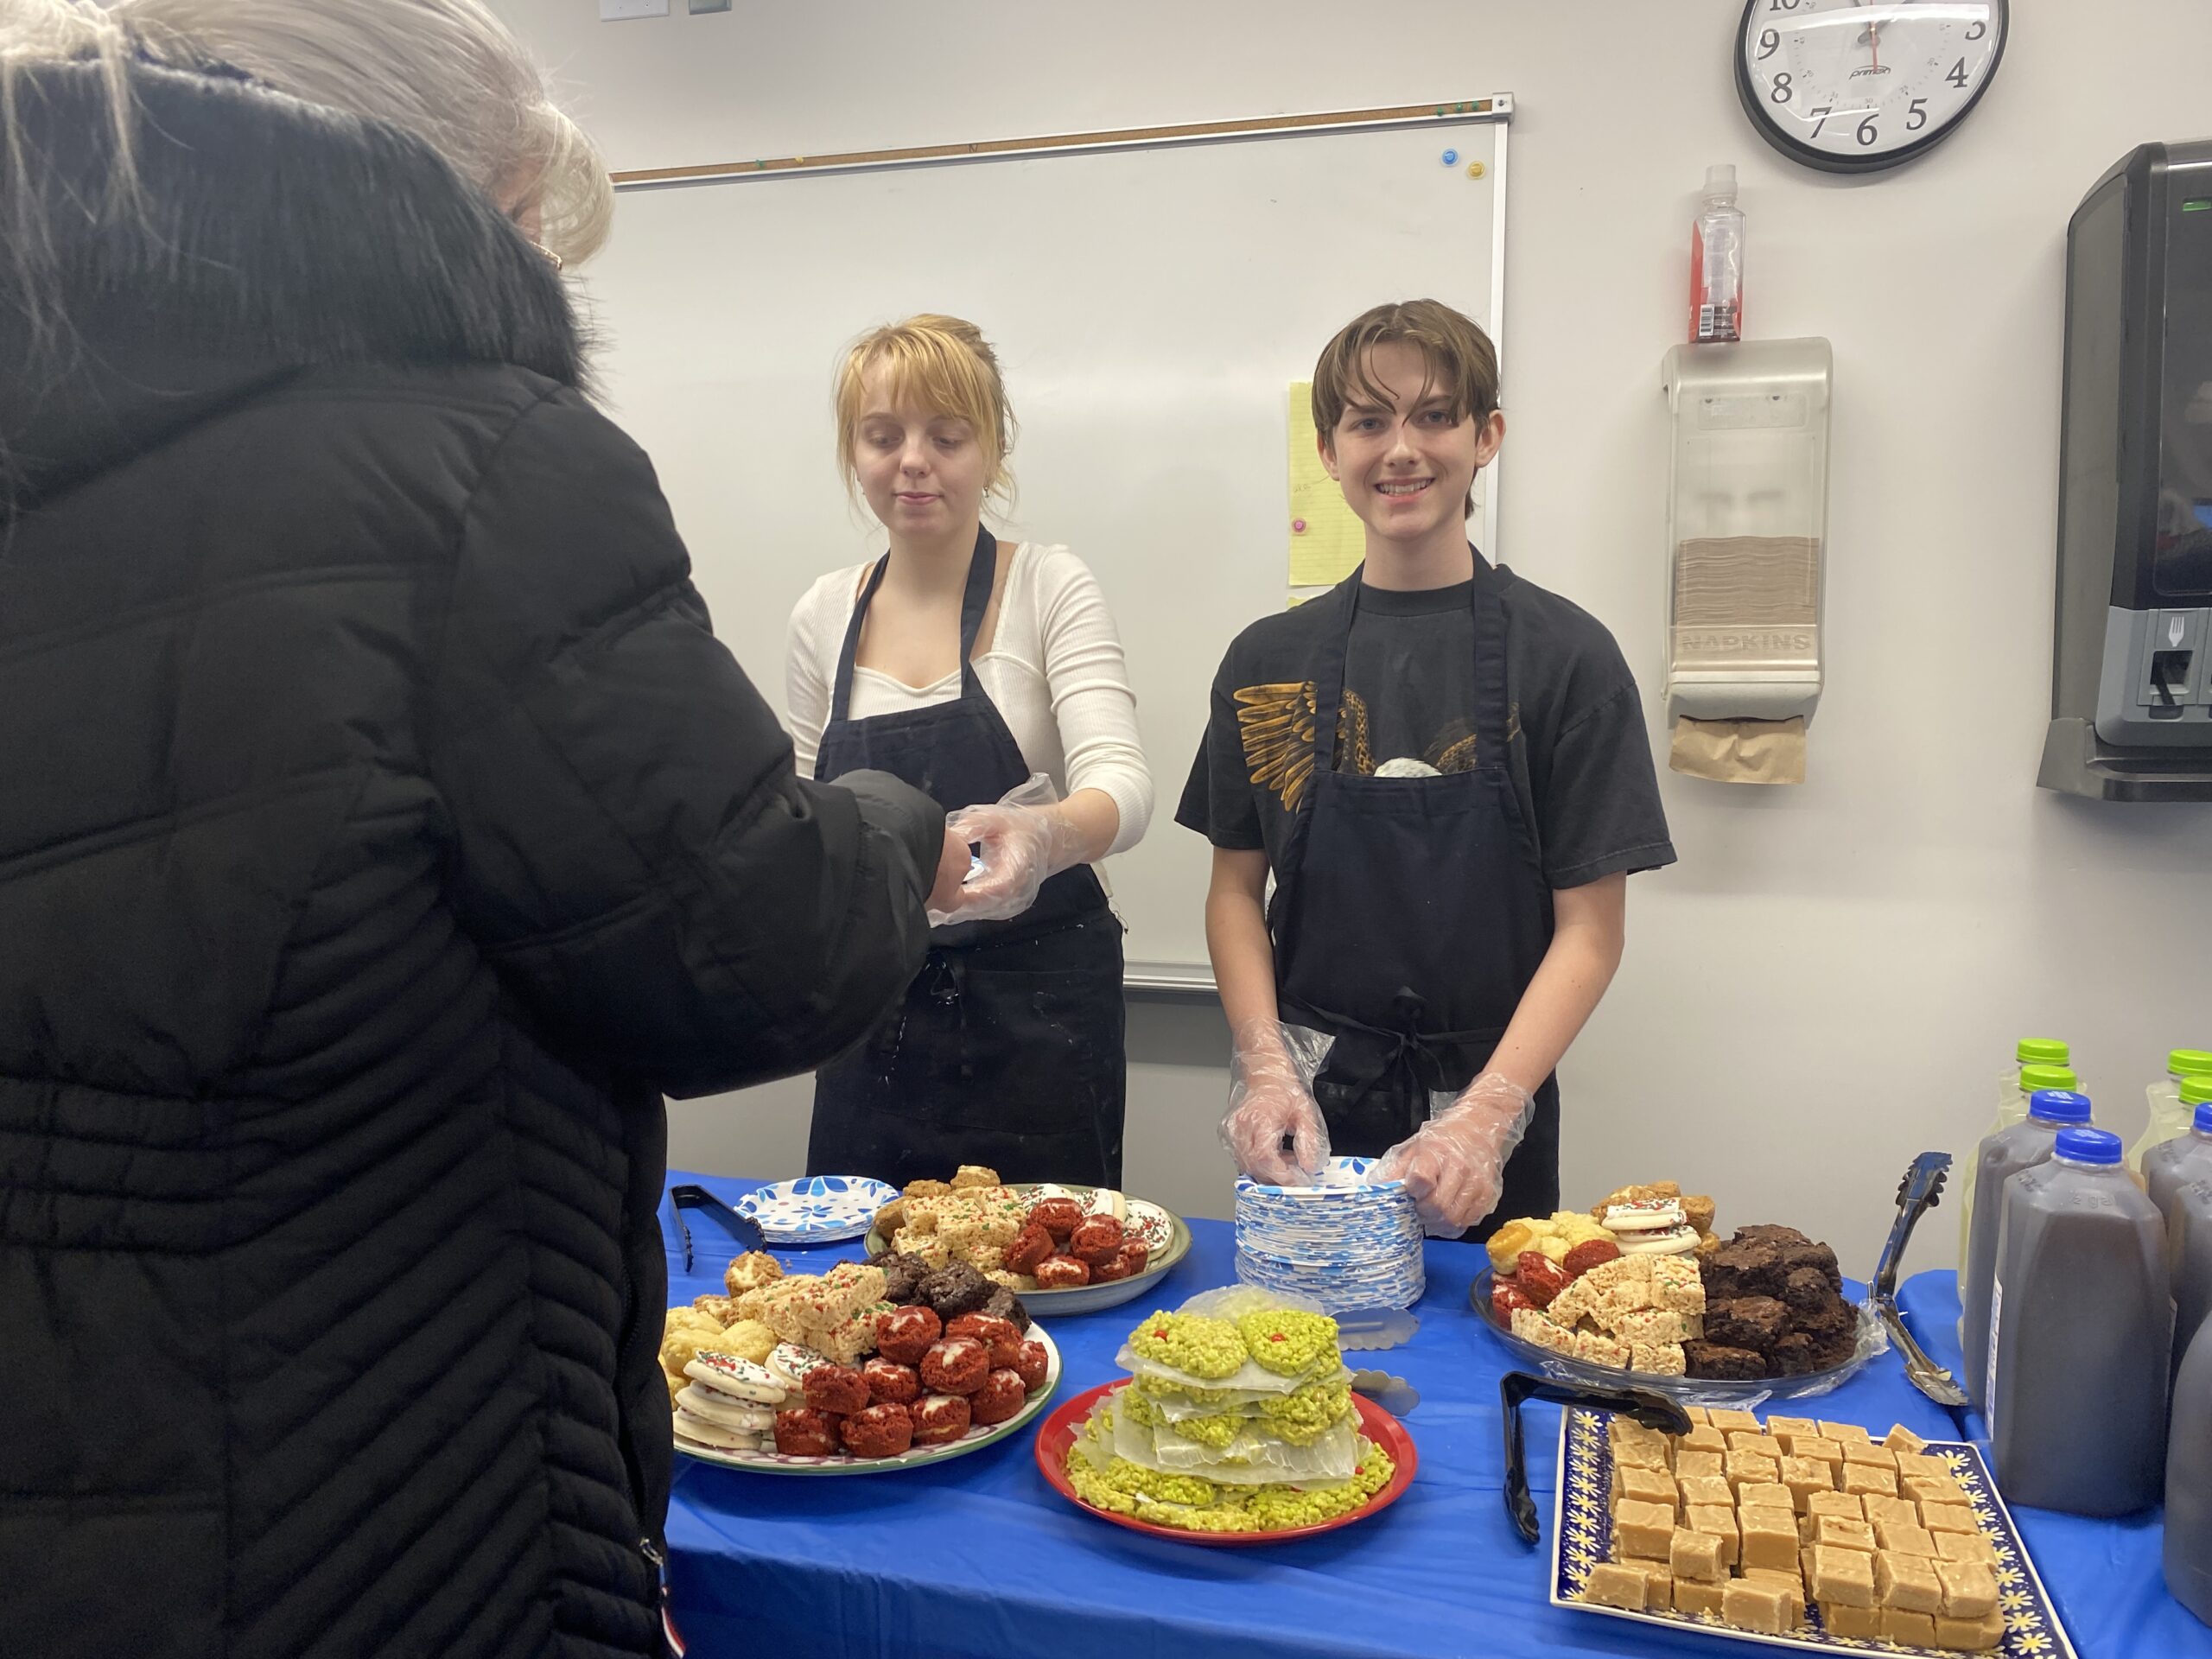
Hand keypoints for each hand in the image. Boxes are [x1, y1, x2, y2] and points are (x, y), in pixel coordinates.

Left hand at [929, 800, 1079, 924]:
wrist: (1052, 837)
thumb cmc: (1024, 825)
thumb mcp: (997, 818)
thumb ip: (972, 826)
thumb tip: (948, 835)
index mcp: (1017, 868)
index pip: (991, 888)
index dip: (966, 892)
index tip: (942, 887)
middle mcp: (1018, 890)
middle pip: (984, 906)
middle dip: (956, 903)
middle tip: (928, 898)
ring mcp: (1016, 900)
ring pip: (984, 910)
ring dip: (960, 908)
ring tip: (933, 901)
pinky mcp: (1011, 902)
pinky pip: (987, 908)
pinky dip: (969, 906)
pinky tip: (949, 900)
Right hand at [1220, 1021, 1330, 1184]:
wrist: (1265, 1074)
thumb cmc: (1284, 1090)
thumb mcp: (1306, 1113)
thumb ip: (1309, 1141)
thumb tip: (1309, 1166)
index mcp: (1261, 1119)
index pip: (1266, 1158)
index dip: (1281, 1174)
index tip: (1296, 1179)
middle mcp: (1242, 1125)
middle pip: (1254, 1166)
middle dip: (1276, 1176)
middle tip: (1294, 1171)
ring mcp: (1232, 1130)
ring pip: (1246, 1165)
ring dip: (1267, 1170)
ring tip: (1285, 1158)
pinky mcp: (1228, 1133)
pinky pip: (1241, 1158)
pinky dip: (1257, 1163)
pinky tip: (1273, 1154)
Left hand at [1372, 1072, 1534, 1234]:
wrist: (1478, 1129)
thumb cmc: (1441, 1141)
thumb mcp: (1412, 1147)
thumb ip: (1394, 1170)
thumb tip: (1375, 1190)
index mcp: (1436, 1152)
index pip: (1421, 1180)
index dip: (1412, 1192)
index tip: (1410, 1193)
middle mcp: (1460, 1168)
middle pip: (1437, 1206)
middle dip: (1422, 1213)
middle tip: (1417, 1208)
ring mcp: (1477, 1183)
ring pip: (1453, 1219)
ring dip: (1437, 1222)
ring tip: (1430, 1213)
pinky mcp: (1488, 1196)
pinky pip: (1467, 1223)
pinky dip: (1453, 1225)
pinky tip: (1446, 1214)